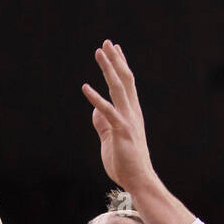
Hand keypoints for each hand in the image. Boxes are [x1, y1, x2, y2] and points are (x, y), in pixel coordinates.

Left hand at [82, 42, 154, 190]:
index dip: (120, 65)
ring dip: (108, 69)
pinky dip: (95, 98)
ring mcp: (128, 120)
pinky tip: (85, 87)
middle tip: (107, 42)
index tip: (115, 49)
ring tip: (99, 53)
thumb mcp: (111, 139)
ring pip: (118, 88)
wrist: (139, 180)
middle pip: (124, 80)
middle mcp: (132, 112)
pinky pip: (107, 112)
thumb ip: (103, 124)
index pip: (126, 84)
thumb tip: (94, 111)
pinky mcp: (121, 131)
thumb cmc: (126, 162)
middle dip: (115, 60)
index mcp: (131, 113)